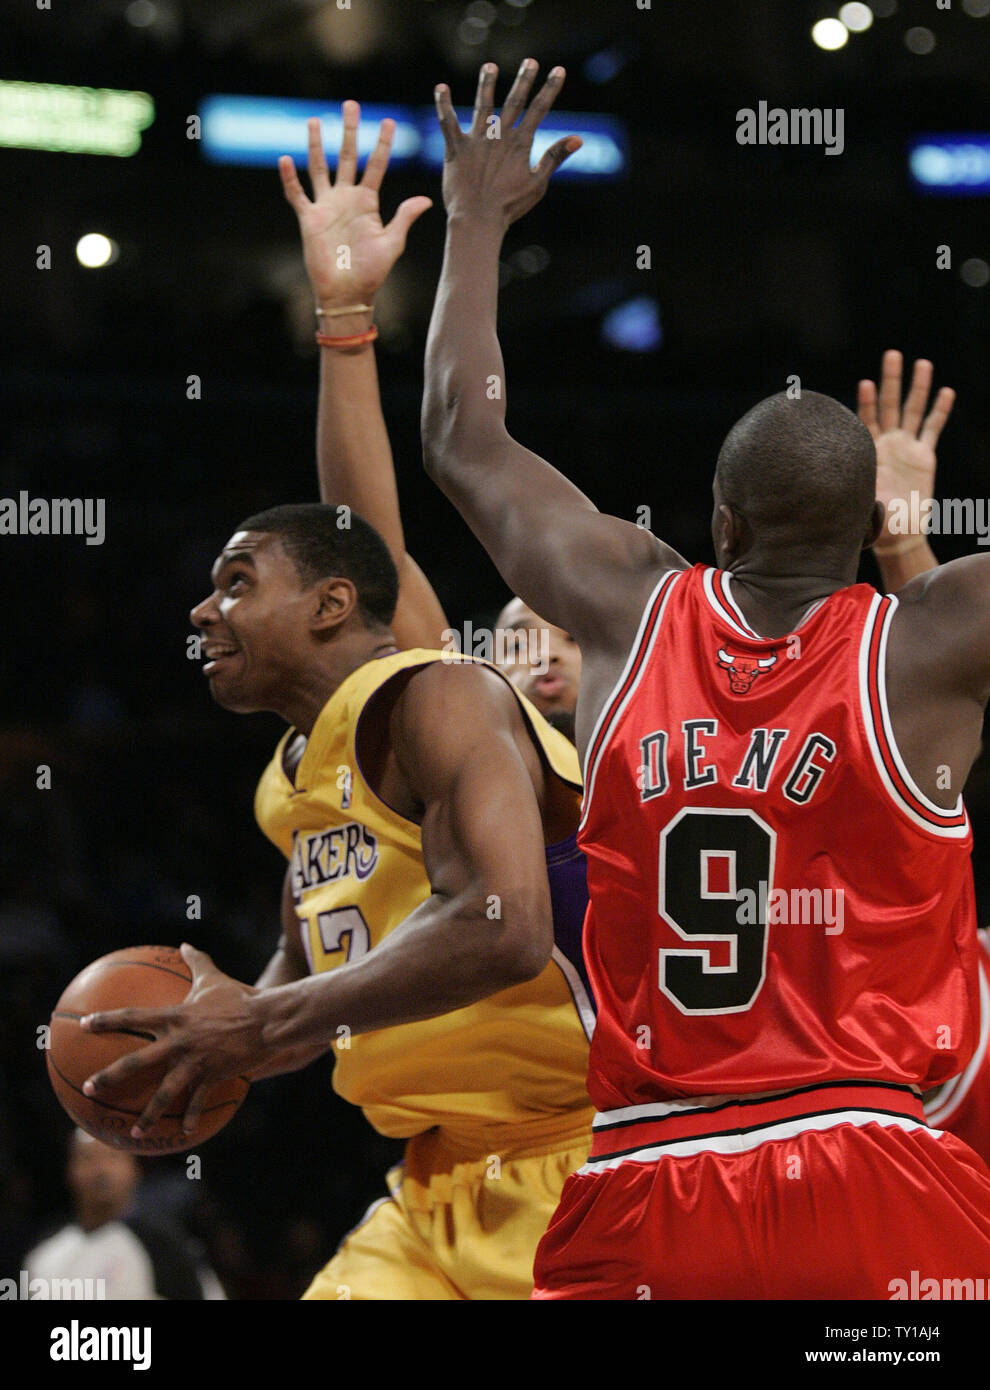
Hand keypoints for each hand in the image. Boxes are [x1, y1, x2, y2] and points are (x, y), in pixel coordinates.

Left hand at [81, 944, 260, 1137]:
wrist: (266, 1021)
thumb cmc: (239, 996)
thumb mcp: (214, 977)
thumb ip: (197, 961)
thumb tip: (185, 944)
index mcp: (174, 1017)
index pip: (132, 1017)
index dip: (106, 1020)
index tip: (84, 1025)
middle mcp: (178, 1042)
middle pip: (136, 1062)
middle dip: (109, 1077)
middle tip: (89, 1088)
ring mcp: (193, 1062)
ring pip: (163, 1094)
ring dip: (147, 1116)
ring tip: (132, 1133)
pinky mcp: (210, 1076)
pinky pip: (197, 1102)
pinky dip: (190, 1118)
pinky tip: (183, 1133)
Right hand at [279, 103, 431, 308]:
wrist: (347, 293)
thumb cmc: (372, 272)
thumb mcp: (392, 243)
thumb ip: (404, 218)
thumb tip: (426, 200)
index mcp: (368, 202)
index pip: (376, 165)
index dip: (383, 144)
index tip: (390, 121)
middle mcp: (346, 198)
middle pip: (348, 156)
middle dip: (350, 131)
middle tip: (351, 105)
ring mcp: (326, 207)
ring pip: (319, 167)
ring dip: (316, 145)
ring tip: (315, 120)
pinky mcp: (309, 219)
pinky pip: (296, 194)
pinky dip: (289, 178)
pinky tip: (284, 159)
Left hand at [434, 59, 580, 231]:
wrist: (478, 220)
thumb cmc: (509, 207)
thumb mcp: (537, 184)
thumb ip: (554, 157)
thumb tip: (578, 138)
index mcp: (520, 144)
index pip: (539, 109)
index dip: (550, 88)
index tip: (558, 70)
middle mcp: (499, 136)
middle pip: (514, 101)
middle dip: (524, 79)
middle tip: (530, 61)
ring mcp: (477, 140)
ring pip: (482, 104)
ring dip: (486, 83)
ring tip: (489, 66)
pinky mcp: (456, 148)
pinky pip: (448, 122)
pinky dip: (444, 104)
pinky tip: (441, 87)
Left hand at [857, 350, 954, 549]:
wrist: (898, 533)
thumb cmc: (874, 521)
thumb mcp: (863, 502)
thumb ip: (859, 486)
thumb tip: (846, 481)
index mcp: (868, 452)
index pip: (866, 420)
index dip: (867, 403)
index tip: (865, 383)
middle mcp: (887, 443)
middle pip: (890, 405)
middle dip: (891, 380)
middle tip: (892, 354)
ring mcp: (906, 447)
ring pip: (913, 410)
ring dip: (918, 387)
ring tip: (922, 363)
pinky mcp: (924, 455)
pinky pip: (933, 428)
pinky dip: (940, 411)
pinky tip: (946, 391)